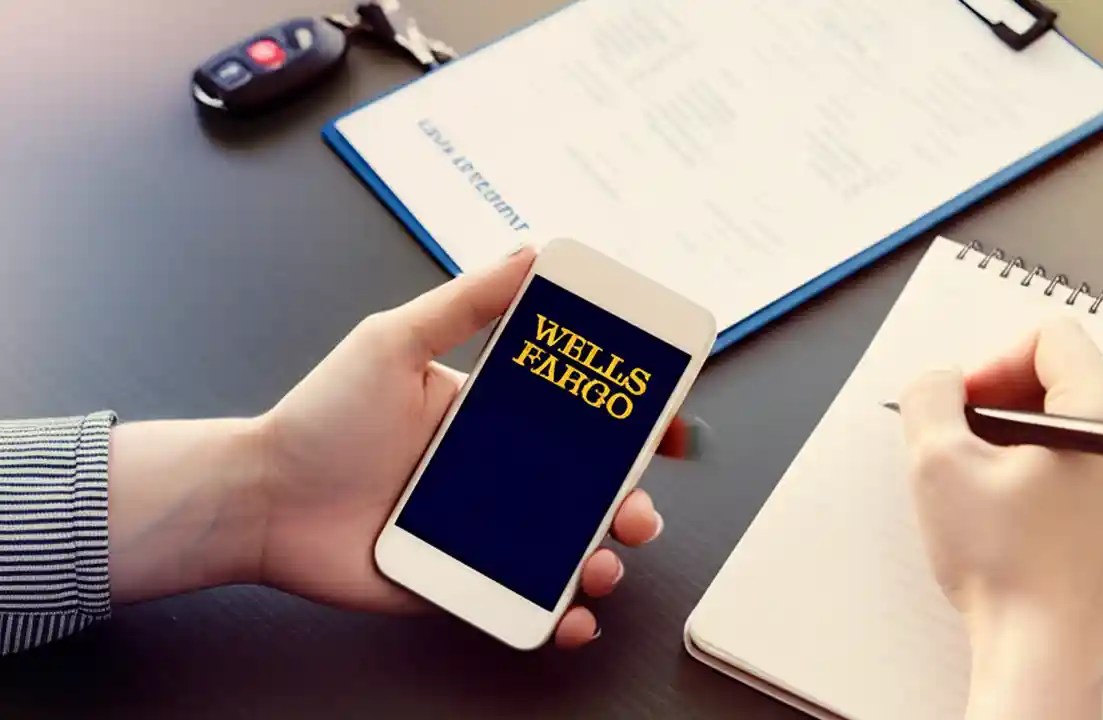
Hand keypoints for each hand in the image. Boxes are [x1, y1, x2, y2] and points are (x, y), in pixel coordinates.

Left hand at [108, 246, 672, 649]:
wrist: (262, 501)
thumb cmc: (320, 418)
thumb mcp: (393, 343)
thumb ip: (464, 303)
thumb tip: (530, 252)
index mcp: (492, 417)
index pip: (578, 418)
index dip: (630, 423)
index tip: (666, 426)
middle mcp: (497, 475)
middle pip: (588, 490)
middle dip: (629, 502)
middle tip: (635, 509)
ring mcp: (483, 532)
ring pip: (568, 551)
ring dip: (603, 561)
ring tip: (599, 566)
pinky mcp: (463, 583)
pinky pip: (526, 603)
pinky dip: (561, 618)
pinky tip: (570, 617)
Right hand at [897, 318, 1102, 719]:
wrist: (1038, 653)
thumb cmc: (1005, 569)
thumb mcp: (939, 462)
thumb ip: (929, 395)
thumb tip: (939, 382)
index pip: (1051, 338)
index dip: (991, 363)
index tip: (964, 406)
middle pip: (1058, 375)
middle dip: (995, 398)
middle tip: (959, 440)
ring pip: (1059, 418)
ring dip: (1005, 434)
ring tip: (971, 479)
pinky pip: (1068, 458)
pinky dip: (1024, 466)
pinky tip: (993, 506)